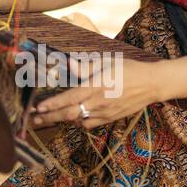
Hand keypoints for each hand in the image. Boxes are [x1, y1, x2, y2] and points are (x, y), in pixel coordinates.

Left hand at [30, 58, 164, 128]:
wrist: (151, 84)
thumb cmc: (128, 69)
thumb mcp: (107, 62)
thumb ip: (86, 66)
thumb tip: (69, 65)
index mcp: (96, 86)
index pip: (70, 98)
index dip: (52, 104)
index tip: (38, 107)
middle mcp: (99, 102)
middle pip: (69, 113)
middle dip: (50, 117)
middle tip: (34, 119)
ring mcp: (105, 112)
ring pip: (78, 120)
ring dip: (62, 120)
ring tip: (47, 118)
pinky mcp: (110, 118)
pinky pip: (90, 124)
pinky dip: (79, 122)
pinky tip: (73, 117)